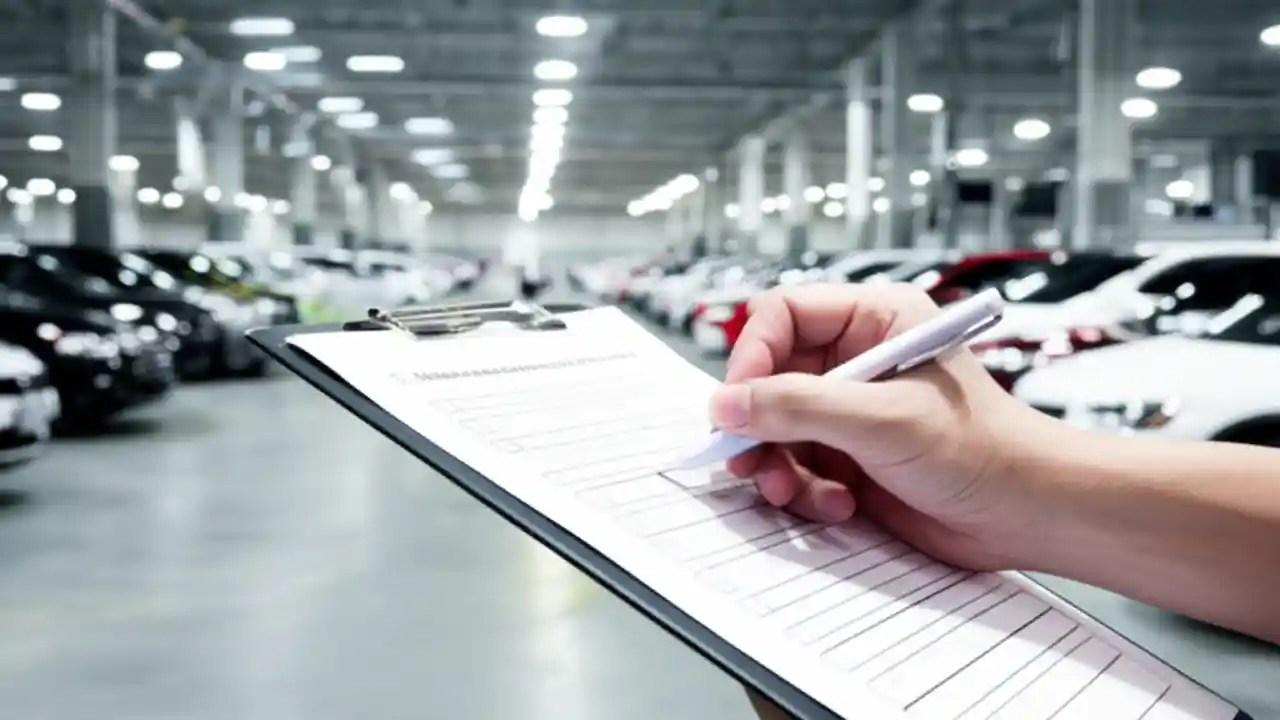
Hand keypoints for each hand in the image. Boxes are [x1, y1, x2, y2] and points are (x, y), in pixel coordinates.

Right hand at [711, 283, 1058, 570]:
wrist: (1024, 513)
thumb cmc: (979, 449)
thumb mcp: (880, 419)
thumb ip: (797, 407)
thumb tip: (726, 404)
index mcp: (873, 319)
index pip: (782, 315)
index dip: (752, 356)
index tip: (736, 404)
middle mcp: (856, 358)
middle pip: (769, 376)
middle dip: (758, 424)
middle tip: (747, 459)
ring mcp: (850, 410)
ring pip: (775, 427)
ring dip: (777, 465)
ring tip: (792, 490)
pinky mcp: (848, 456)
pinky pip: (795, 465)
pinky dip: (805, 490)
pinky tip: (840, 505)